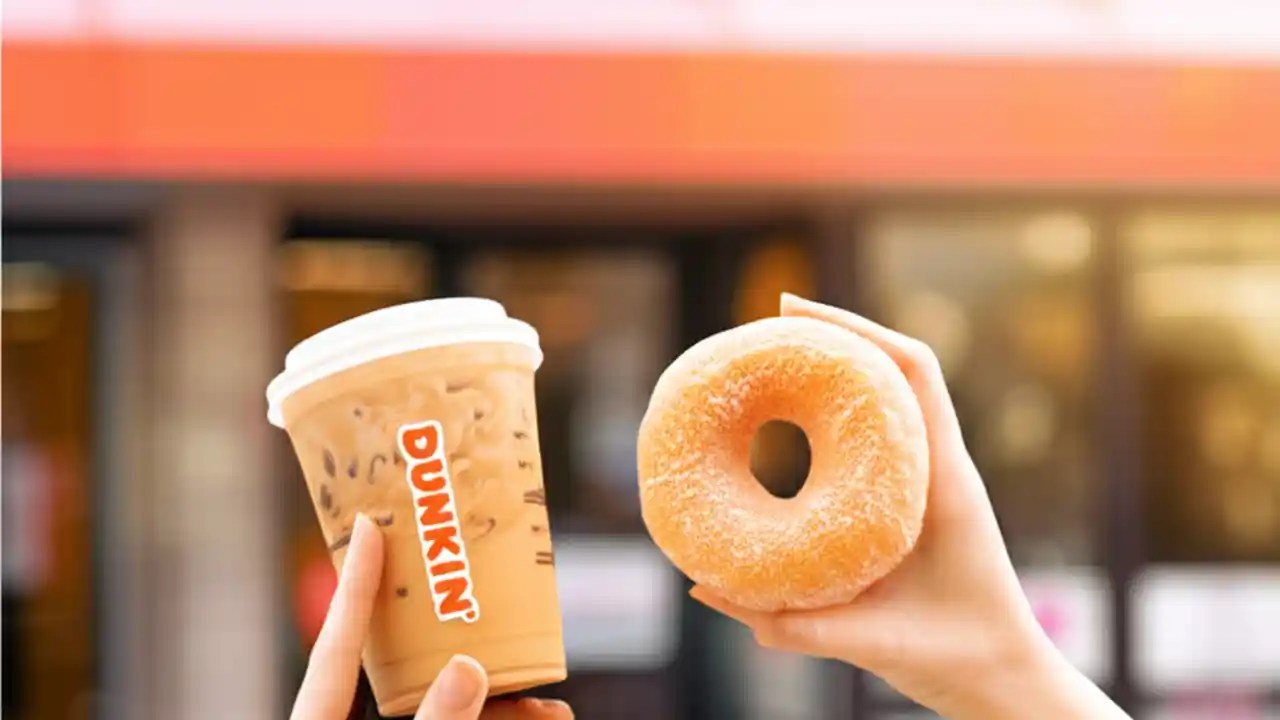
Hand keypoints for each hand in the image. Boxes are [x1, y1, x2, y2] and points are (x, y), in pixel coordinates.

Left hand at [291, 514, 572, 719]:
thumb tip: (467, 668)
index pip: (336, 647)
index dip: (353, 584)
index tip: (367, 524)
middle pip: (407, 674)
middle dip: (465, 647)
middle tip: (498, 597)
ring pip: (447, 710)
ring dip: (503, 705)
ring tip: (555, 708)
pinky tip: (544, 719)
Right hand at [689, 294, 1127, 719]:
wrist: (1007, 682)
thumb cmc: (956, 658)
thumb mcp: (873, 644)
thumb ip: (792, 625)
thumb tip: (704, 588)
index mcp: (945, 482)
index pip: (912, 371)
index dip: (853, 327)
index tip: (788, 309)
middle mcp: (940, 469)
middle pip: (892, 368)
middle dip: (830, 337)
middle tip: (764, 328)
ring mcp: (929, 483)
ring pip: (886, 401)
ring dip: (835, 372)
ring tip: (770, 363)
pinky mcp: (914, 504)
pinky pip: (875, 442)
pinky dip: (833, 420)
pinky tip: (790, 426)